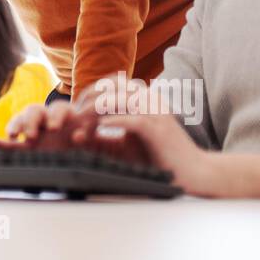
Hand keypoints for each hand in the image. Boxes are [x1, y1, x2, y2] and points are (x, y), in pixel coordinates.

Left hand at [0, 98, 218, 195]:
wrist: (193, 173)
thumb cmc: (160, 158)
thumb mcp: (130, 140)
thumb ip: (110, 128)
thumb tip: (78, 128)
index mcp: (142, 98)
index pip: (108, 87)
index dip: (86, 97)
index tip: (69, 114)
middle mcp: (148, 99)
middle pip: (108, 90)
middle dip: (84, 104)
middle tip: (65, 121)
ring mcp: (153, 111)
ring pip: (115, 101)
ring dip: (92, 114)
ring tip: (75, 128)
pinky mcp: (157, 128)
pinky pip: (130, 118)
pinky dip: (110, 123)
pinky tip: (94, 132)